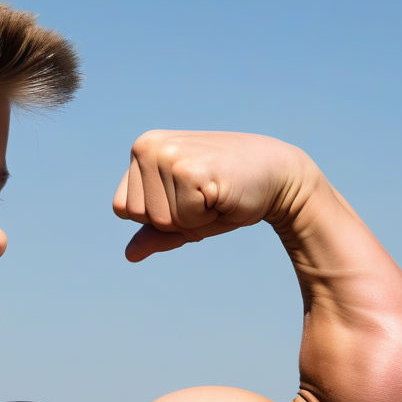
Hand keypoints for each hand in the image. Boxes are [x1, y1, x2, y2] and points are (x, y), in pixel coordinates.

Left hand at [112, 130, 316, 260]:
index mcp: (142, 149)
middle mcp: (148, 145)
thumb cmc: (226, 197)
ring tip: (211, 195)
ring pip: (159, 219)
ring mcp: (167, 154)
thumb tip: (128, 256)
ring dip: (189, 218)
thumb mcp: (184, 217)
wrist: (278, 177)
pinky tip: (221, 194)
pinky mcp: (189, 169)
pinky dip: (204, 218)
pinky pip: (182, 219)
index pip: (123, 208)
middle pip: (138, 215)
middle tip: (202, 196)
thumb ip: (154, 233)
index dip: (158, 216)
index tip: (187, 196)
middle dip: (173, 218)